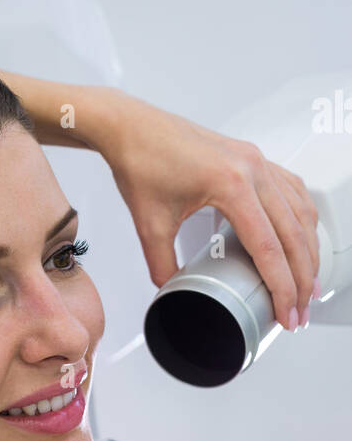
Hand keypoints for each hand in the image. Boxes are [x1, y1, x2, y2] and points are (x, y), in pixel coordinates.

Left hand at [101, 94, 319, 331]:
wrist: (131, 127)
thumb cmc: (140, 161)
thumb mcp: (149, 224)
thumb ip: (162, 265)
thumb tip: (173, 291)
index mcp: (230, 184)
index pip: (268, 248)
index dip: (281, 287)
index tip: (286, 313)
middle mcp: (251, 168)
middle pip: (293, 234)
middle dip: (301, 278)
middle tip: (300, 311)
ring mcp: (256, 159)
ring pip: (300, 211)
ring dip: (308, 250)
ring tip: (306, 283)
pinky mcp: (252, 156)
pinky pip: (291, 189)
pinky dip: (301, 218)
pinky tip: (301, 237)